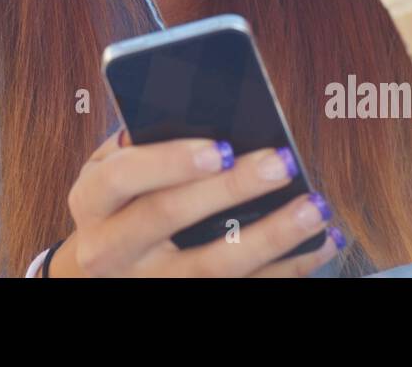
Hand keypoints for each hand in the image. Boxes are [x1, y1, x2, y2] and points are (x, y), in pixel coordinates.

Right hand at [45, 128, 341, 276]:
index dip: (170, 161)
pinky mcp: (182, 302)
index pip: (123, 176)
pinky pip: (241, 291)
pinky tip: (320, 242)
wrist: (97, 276)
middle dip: (229, 188)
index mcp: (91, 201)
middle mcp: (110, 248)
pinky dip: (287, 268)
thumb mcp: (108, 171)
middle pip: (168, 217)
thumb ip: (140, 142)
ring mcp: (148, 284)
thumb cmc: (116, 205)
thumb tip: (200, 111)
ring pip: (212, 267)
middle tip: (280, 163)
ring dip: (271, 236)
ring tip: (314, 207)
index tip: (219, 147)